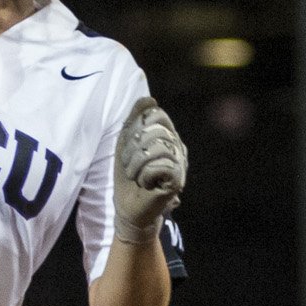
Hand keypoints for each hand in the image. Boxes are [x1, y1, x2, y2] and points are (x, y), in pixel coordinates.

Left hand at [113, 98, 186, 244]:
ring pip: (157, 147)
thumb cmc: (127, 176)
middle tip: (132, 167)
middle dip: (133, 150)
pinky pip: (159, 165)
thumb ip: (135, 119)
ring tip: (137, 176)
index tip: (130, 149)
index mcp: (167, 135)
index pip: (155, 114)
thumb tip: (149, 98)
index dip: (136, 129)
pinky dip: (145, 175)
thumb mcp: (125, 143)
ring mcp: (180, 162)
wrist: (128, 207)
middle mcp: (178, 146)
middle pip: (155, 130)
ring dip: (136, 164)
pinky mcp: (178, 179)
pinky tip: (147, 184)